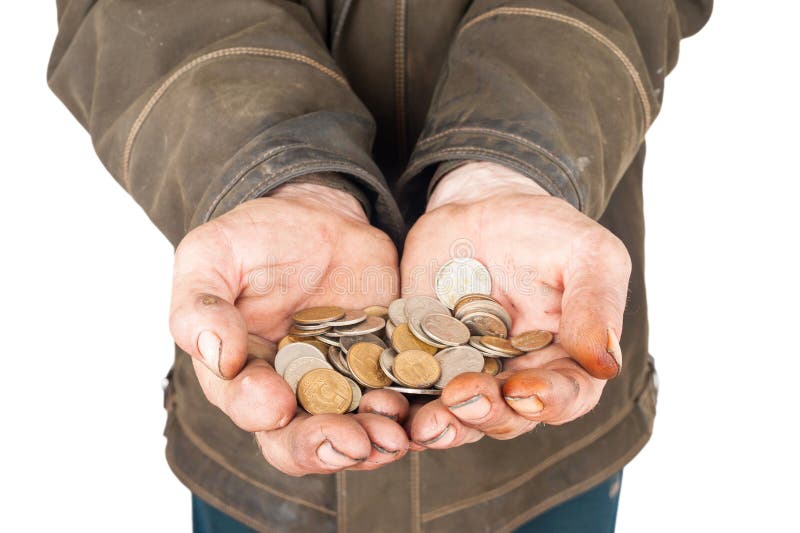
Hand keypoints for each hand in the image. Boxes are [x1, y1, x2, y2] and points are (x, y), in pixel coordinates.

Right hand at [169, 178, 409, 474]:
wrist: (318, 219)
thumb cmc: (253, 240)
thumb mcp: (211, 257)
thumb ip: (199, 306)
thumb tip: (220, 358)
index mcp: (245, 376)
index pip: (248, 410)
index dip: (260, 414)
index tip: (276, 403)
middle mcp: (294, 393)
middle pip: (305, 441)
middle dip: (327, 448)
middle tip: (353, 443)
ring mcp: (345, 385)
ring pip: (358, 432)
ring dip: (375, 440)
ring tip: (394, 433)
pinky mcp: (387, 368)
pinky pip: (404, 400)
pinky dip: (414, 411)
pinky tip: (423, 408)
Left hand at [400, 162, 630, 448]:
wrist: (479, 210)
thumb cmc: (545, 231)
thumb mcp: (586, 254)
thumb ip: (597, 304)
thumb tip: (607, 362)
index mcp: (566, 361)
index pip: (567, 397)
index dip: (548, 402)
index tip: (524, 391)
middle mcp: (517, 380)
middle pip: (507, 417)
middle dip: (485, 414)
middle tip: (462, 397)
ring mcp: (467, 375)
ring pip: (457, 417)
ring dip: (442, 424)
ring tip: (425, 418)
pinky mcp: (423, 363)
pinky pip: (411, 393)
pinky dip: (399, 404)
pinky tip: (385, 402)